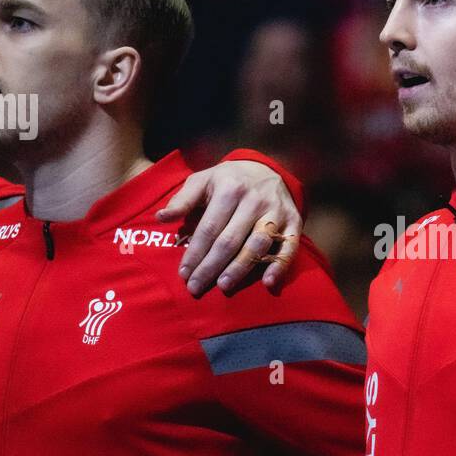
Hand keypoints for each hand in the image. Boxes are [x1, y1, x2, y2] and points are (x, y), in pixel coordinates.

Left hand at [156, 160, 302, 295]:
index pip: (209, 228)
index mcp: (230, 188)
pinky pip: (289, 247)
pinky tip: (268, 283)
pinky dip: (279, 266)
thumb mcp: (203, 180)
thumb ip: (182, 200)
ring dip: (240, 268)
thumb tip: (161, 218)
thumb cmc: (228, 180)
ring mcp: (276, 211)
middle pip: (230, 240)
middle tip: (196, 287)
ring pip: (257, 245)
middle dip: (211, 266)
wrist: (266, 168)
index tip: (184, 273)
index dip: (195, 253)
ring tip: (223, 286)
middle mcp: (255, 199)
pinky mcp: (294, 221)